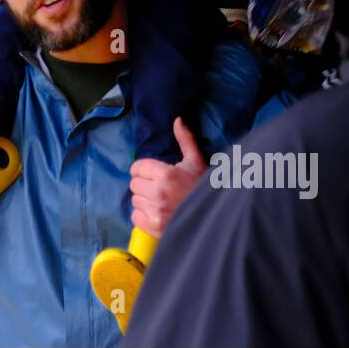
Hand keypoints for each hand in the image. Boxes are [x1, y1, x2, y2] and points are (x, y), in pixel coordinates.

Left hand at [129, 118, 205, 237]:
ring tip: (159, 200)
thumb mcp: (195, 161)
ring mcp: (155, 211)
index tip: (154, 174)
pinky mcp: (153, 227)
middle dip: (144, 184)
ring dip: (144, 200)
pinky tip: (156, 212)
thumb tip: (177, 120)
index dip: (144, 169)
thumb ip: (185, 140)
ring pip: (134, 200)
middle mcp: (157, 192)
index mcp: (165, 174)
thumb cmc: (202, 187)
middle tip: (158, 187)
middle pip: (134, 184)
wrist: (214, 216)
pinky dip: (143, 215)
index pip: (136, 167)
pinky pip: (135, 217)